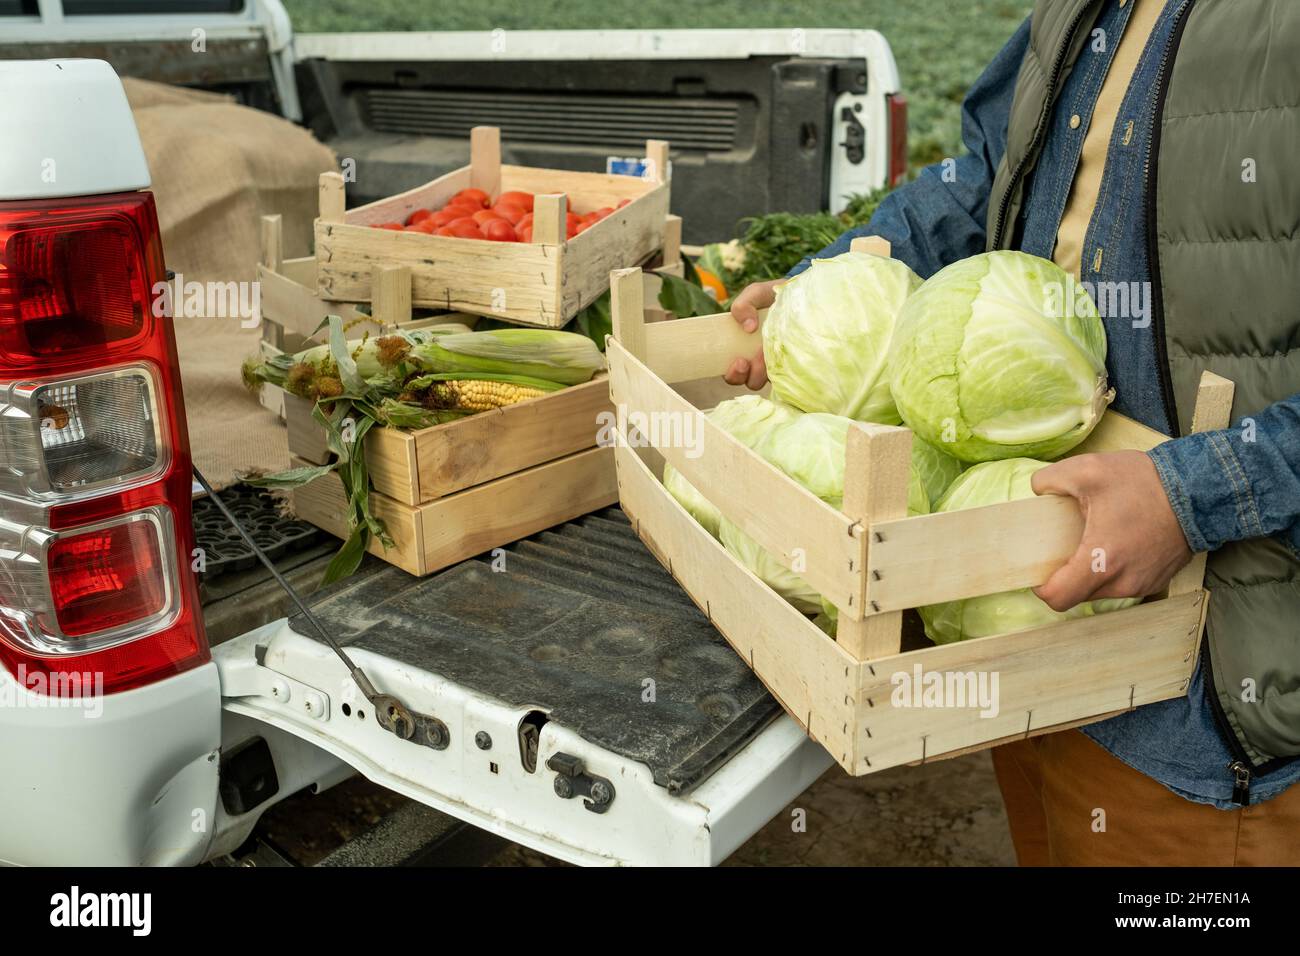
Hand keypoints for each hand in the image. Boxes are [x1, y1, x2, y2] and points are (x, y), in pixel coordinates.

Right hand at [723, 278, 782, 389]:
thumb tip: (748, 327)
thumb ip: (743, 305)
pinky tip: (786, 356)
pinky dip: (784, 372)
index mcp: (743, 348)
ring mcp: (776, 363)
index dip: (733, 374)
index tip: (739, 362)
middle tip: (745, 362)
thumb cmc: (773, 297)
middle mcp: (758, 360)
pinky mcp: (793, 364)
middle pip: (747, 381)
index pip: (732, 371)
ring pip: (766, 381)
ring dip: (762, 373)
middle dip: (743, 376)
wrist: (802, 294)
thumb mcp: (755, 294)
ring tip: (766, 354)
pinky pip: (787, 377)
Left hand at [1031, 451, 1192, 611]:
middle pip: (1077, 594)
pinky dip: (1113, 570)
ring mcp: (1143, 584)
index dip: (1042, 586)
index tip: (1040, 566)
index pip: (1058, 598)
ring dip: (1090, 572)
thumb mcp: (1087, 469)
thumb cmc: (1144, 482)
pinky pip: (1122, 583)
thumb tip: (1037, 491)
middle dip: (1066, 574)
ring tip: (1093, 539)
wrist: (1200, 490)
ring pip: (1100, 590)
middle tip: (1065, 545)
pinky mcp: (1157, 580)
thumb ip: (1049, 479)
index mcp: (1101, 562)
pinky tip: (1116, 542)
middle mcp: (1123, 582)